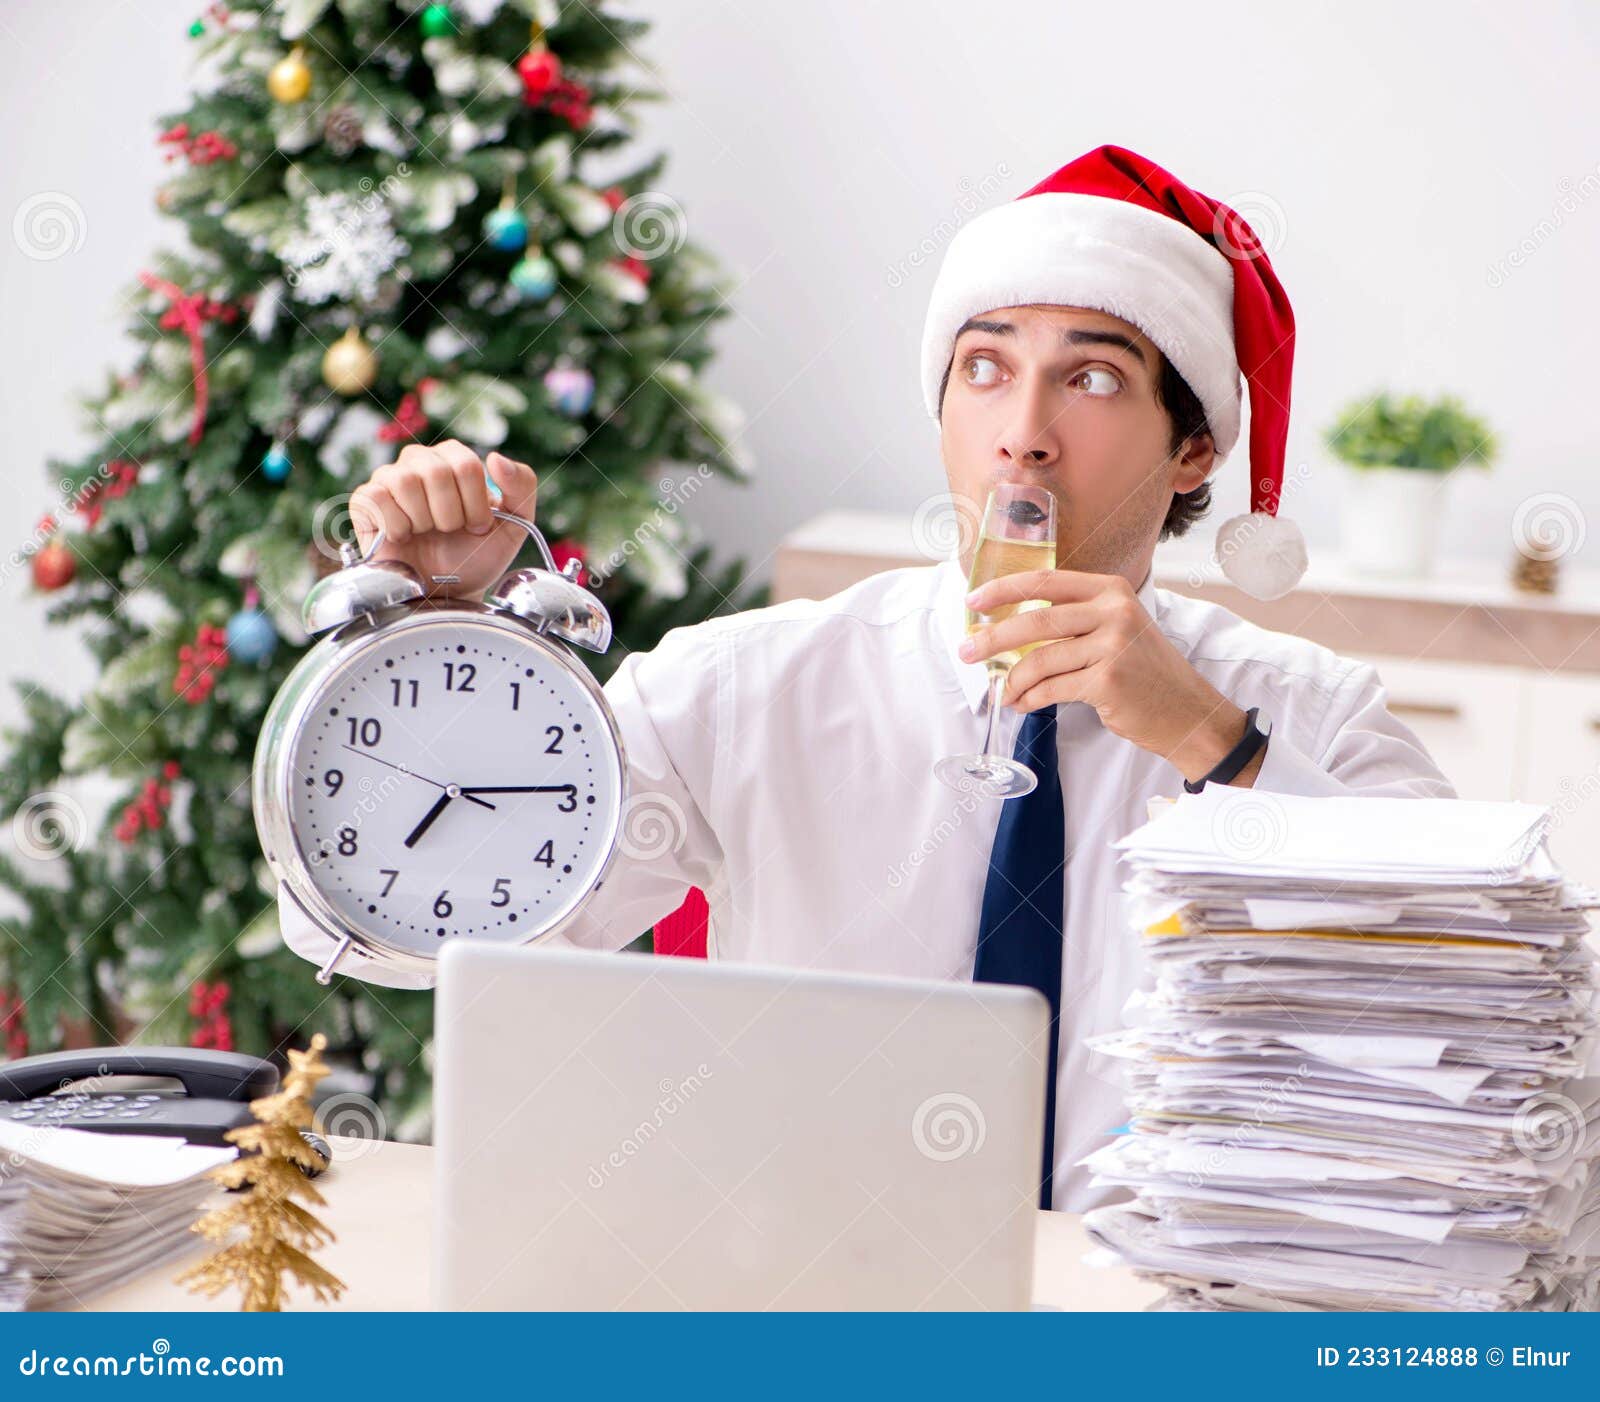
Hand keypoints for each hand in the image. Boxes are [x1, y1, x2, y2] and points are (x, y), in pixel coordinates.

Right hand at [348, 440, 538, 599]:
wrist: (446, 593)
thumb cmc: (475, 555)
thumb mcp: (513, 524)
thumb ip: (521, 486)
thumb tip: (496, 458)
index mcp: (454, 458)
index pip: (467, 464)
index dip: (475, 503)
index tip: (476, 525)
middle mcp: (419, 460)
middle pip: (436, 470)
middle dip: (451, 514)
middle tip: (450, 532)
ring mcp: (389, 477)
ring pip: (406, 481)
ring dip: (424, 520)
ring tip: (426, 534)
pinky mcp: (365, 500)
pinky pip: (377, 497)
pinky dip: (396, 525)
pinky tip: (402, 536)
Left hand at [959, 569, 1263, 786]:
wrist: (1186, 712)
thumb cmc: (1145, 672)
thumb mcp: (1116, 628)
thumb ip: (1074, 619)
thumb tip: (1011, 627)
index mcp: (1111, 590)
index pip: (1046, 580)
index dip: (1004, 590)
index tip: (973, 601)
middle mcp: (1114, 611)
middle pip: (1035, 619)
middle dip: (993, 638)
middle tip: (966, 651)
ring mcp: (1112, 645)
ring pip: (1040, 659)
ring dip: (1012, 679)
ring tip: (1003, 692)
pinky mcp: (1108, 681)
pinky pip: (1051, 689)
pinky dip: (1030, 699)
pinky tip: (1023, 704)